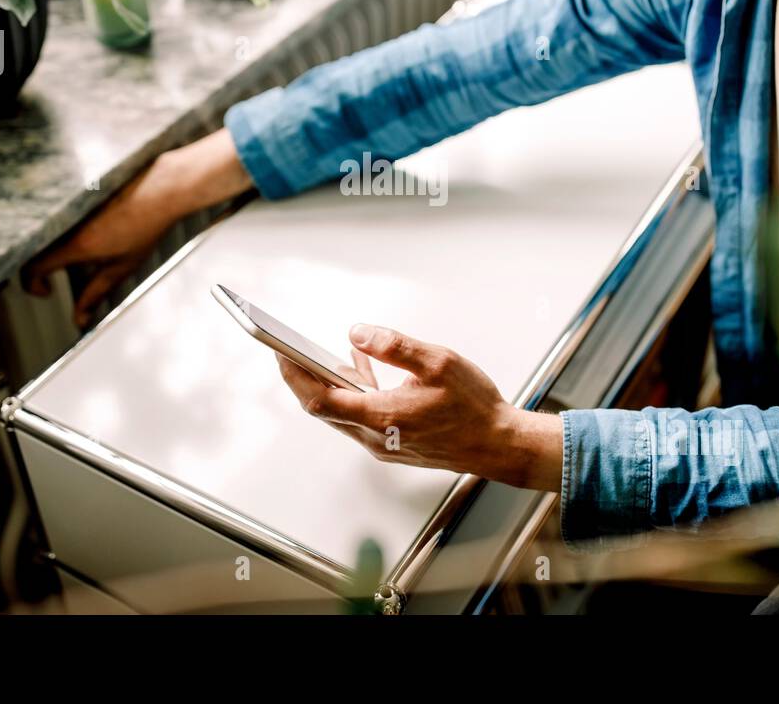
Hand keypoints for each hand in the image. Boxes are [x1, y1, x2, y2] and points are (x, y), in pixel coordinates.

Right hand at [24, 129, 251, 326]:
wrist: (160, 187)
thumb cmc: (145, 225)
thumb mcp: (122, 267)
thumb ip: (95, 294)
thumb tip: (79, 319)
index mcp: (77, 245)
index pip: (32, 267)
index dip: (32, 285)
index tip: (47, 290)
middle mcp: (66, 223)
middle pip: (31, 250)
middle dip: (35, 268)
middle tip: (48, 278)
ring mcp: (68, 205)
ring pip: (40, 232)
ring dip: (44, 249)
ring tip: (66, 257)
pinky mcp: (72, 193)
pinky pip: (52, 214)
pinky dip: (55, 230)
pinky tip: (77, 233)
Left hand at [274, 324, 563, 490]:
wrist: (499, 445)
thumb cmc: (474, 407)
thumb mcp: (438, 361)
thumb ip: (394, 346)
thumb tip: (357, 332)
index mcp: (382, 417)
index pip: (320, 399)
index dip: (295, 375)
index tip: (280, 353)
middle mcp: (376, 437)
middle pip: (323, 408)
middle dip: (302, 378)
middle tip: (286, 352)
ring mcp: (383, 445)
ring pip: (341, 414)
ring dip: (330, 385)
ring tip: (323, 355)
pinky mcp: (392, 446)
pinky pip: (360, 418)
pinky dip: (354, 393)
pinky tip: (363, 369)